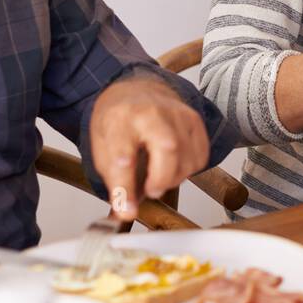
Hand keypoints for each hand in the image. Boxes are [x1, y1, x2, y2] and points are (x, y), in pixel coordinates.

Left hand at [89, 76, 210, 220]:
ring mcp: (178, 114)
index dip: (125, 187)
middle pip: (167, 149)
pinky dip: (189, 169)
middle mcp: (152, 112)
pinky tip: (173, 165)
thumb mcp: (102, 148)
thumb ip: (114, 181)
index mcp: (120, 119)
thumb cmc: (120, 121)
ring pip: (188, 157)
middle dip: (160, 179)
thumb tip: (126, 211)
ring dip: (174, 178)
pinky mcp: (195, 120)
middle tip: (150, 190)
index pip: (122, 157)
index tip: (126, 209)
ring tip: (159, 175)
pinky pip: (201, 156)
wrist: (138, 90)